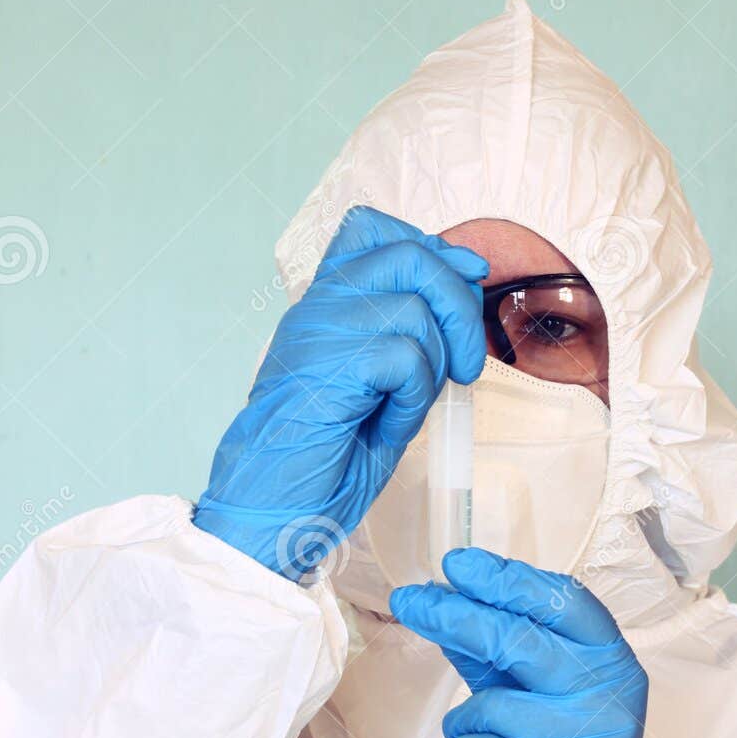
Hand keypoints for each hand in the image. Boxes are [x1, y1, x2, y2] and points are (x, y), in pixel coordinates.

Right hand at [195, 207, 487, 577]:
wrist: (270, 509)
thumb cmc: (322, 457)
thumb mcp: (381, 383)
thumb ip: (414, 332)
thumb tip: (465, 277)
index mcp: (323, 305)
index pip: (372, 228)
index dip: (432, 246)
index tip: (464, 280)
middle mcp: (317, 308)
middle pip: (409, 254)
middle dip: (458, 305)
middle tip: (463, 365)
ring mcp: (319, 334)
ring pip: (415, 308)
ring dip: (433, 366)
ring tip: (405, 406)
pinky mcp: (328, 368)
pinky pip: (406, 357)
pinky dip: (414, 398)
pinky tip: (387, 423)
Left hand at [391, 547, 646, 737]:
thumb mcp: (530, 686)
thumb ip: (495, 647)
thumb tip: (440, 597)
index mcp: (610, 657)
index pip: (564, 602)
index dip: (509, 579)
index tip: (458, 564)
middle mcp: (609, 694)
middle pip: (521, 640)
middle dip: (456, 618)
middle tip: (409, 600)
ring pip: (491, 705)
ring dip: (462, 718)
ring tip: (473, 734)